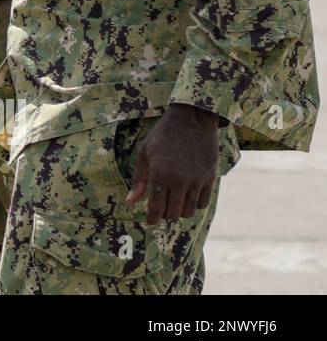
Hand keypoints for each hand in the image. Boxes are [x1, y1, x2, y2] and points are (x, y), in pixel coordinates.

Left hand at [125, 104, 219, 223]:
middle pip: (172, 213)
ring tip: (173, 202)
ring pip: (188, 211)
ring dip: (179, 211)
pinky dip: (194, 204)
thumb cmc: (163, 135)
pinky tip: (187, 196)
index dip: (151, 218)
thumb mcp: (144, 153)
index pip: (155, 207)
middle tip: (160, 208)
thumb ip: (139, 179)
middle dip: (164, 214)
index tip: (149, 221)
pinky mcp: (210, 179)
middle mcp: (179, 180)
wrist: (191, 120)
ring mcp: (197, 181)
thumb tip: (130, 202)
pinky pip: (202, 203)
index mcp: (160, 174)